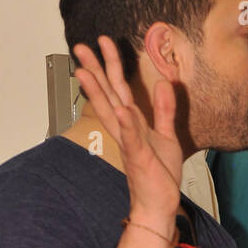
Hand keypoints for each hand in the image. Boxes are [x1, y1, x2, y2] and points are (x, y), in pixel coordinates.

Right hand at [71, 35, 181, 219]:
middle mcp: (124, 131)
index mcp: (131, 123)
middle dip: (95, 70)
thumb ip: (164, 110)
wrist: (158, 205)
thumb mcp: (167, 136)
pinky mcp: (139, 158)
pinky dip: (126, 125)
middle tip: (81, 47)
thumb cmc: (159, 175)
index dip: (111, 65)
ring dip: (97, 93)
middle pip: (107, 94)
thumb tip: (164, 83)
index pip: (118, 88)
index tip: (103, 43)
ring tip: (84, 72)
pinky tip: (120, 110)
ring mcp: (129, 144)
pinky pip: (131, 139)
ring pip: (111, 113)